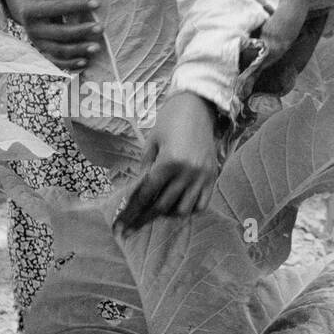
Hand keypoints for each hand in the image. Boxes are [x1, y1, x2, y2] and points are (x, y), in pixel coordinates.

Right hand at [2, 0, 101, 71]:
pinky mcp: (42, 52)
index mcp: (31, 10)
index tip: (97, 4)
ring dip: (79, 50)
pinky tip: (85, 62)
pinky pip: (57, 62)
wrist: (21, 7)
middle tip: (100, 28)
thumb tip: (84, 5)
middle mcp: (32, 29)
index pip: (58, 8)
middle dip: (81, 31)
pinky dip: (70, 64)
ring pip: (59, 50)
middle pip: (60, 32)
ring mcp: (36, 43)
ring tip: (96, 47)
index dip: (77, 6)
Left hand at [115, 93, 219, 233]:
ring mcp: (202, 175)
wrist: (199, 105)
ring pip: (183, 209)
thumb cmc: (170, 120)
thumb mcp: (152, 142)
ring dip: (168, 214)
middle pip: (163, 206)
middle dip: (144, 219)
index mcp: (168, 162)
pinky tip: (178, 206)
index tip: (121, 226)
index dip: (131, 212)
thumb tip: (138, 193)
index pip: (146, 194)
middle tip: (132, 227)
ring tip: (158, 210)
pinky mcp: (212, 175)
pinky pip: (202, 203)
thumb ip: (145, 168)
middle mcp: (187, 172)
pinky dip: (189, 209)